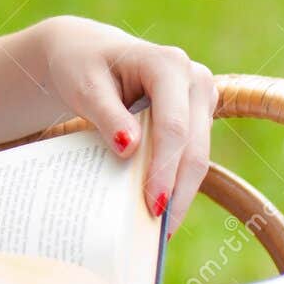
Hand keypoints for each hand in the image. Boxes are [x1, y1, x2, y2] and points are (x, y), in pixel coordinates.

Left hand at [25, 15, 214, 239]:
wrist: (89, 53)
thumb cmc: (82, 65)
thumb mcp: (84, 86)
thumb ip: (107, 113)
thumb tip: (129, 148)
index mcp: (168, 64)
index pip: (173, 125)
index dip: (164, 168)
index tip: (152, 205)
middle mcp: (194, 79)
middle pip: (194, 146)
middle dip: (178, 189)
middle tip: (158, 231)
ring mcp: (200, 98)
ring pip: (200, 156)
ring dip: (182, 193)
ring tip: (161, 231)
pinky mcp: (198, 117)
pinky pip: (192, 155)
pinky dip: (178, 183)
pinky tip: (163, 212)